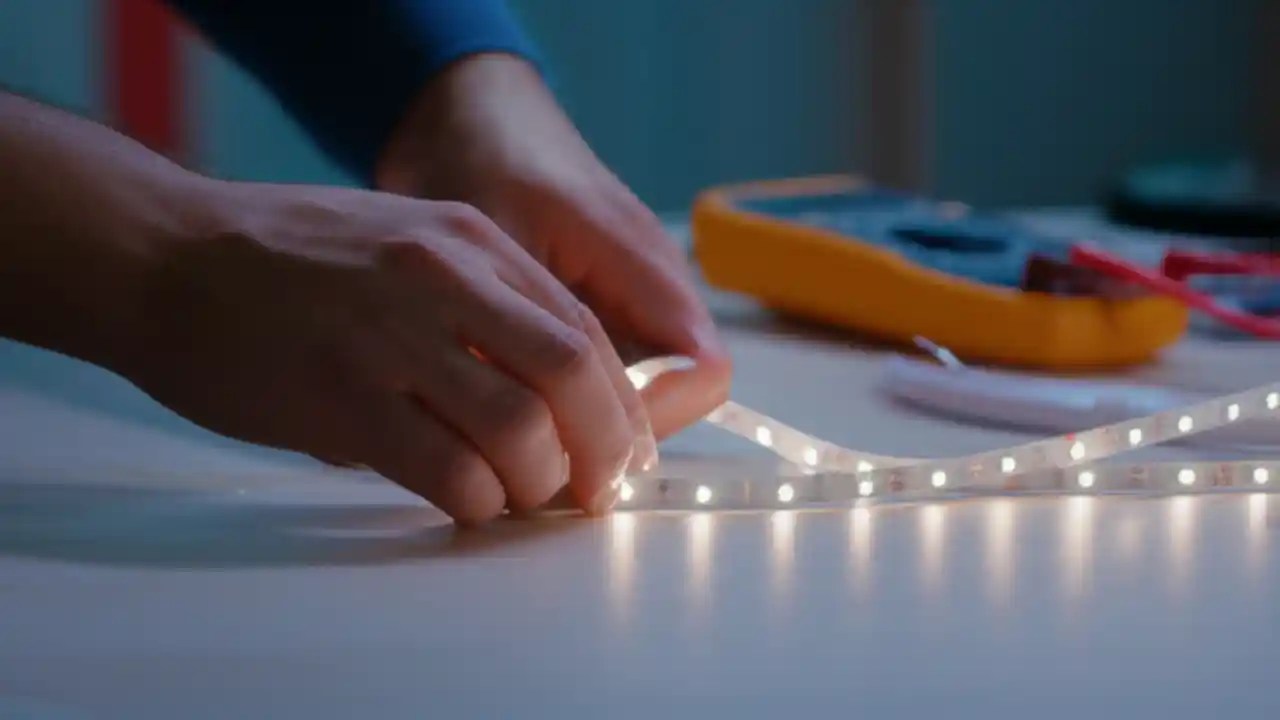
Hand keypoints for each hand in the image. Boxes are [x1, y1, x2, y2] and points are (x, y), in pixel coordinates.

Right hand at [125, 180, 655, 522]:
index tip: (624, 448)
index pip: (581, 329)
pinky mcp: (343, 397)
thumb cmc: (284, 260)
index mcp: (467, 239)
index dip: (618, 401)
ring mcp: (392, 337)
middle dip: (603, 447)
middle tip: (595, 490)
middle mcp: (442, 279)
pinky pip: (446, 470)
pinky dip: (475, 502)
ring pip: (518, 429)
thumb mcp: (402, 244)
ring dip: (535, 482)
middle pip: (570, 375)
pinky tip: (463, 503)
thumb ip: (477, 302)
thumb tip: (548, 393)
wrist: (165, 254)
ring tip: (517, 496)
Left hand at [376, 54, 731, 438]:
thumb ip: (513, 319)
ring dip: (589, 425)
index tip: (587, 451)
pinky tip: (510, 410)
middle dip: (616, 439)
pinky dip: (565, 402)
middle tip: (539, 466)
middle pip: (674, 394)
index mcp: (643, 263)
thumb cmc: (482, 157)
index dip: (657, 421)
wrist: (467, 114)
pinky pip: (604, 373)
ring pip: (638, 391)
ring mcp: (626, 299)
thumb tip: (518, 417)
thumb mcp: (490, 235)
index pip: (700, 372)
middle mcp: (649, 288)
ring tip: (522, 446)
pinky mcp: (594, 308)